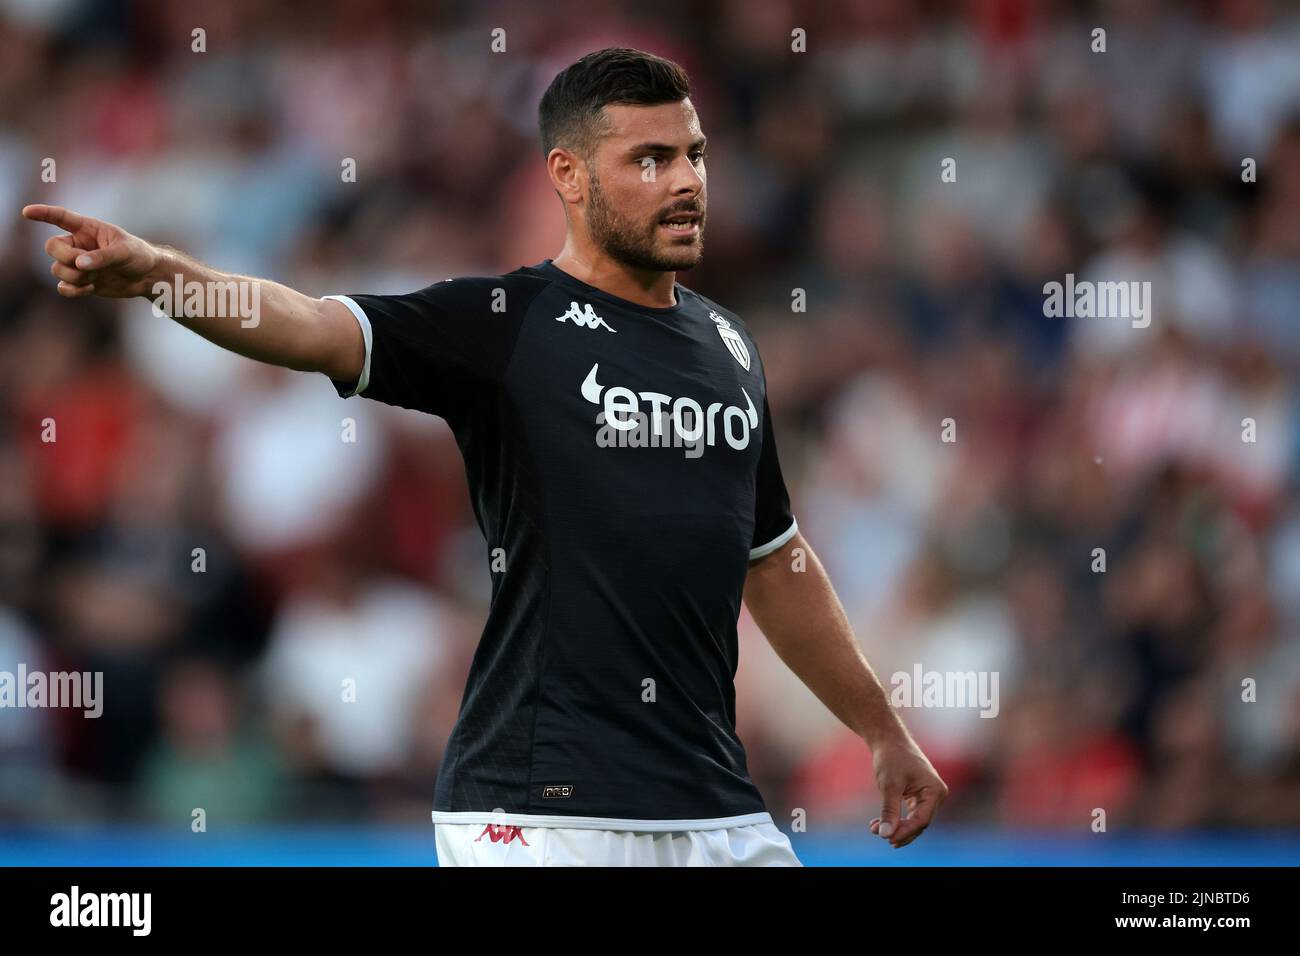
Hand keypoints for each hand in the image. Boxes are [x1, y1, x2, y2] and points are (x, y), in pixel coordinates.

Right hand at [22, 204, 160, 298]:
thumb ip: (103, 256)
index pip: (60, 217)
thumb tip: (79, 264)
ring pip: (57, 269)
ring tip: (96, 277)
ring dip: (74, 276)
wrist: (148, 277)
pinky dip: (72, 290)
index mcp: (88, 229)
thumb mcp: (125, 252)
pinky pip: (63, 287)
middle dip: (66, 257)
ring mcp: (78, 264)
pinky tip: (90, 289)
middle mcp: (78, 244)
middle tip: (85, 264)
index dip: (43, 214)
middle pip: (52, 247)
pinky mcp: (81, 282)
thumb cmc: (139, 256)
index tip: (27, 212)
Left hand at [868, 735, 948, 847]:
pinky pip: (911, 813)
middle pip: (920, 823)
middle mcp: (937, 794)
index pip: (922, 820)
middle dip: (899, 831)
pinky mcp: (920, 795)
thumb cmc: (891, 758)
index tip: (887, 838)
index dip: (905, 831)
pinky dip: (897, 819)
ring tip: (874, 829)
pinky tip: (879, 823)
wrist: (889, 739)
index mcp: (935, 791)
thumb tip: (885, 835)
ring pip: (915, 820)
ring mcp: (930, 795)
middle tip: (880, 836)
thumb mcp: (889, 785)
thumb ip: (889, 811)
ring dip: (897, 827)